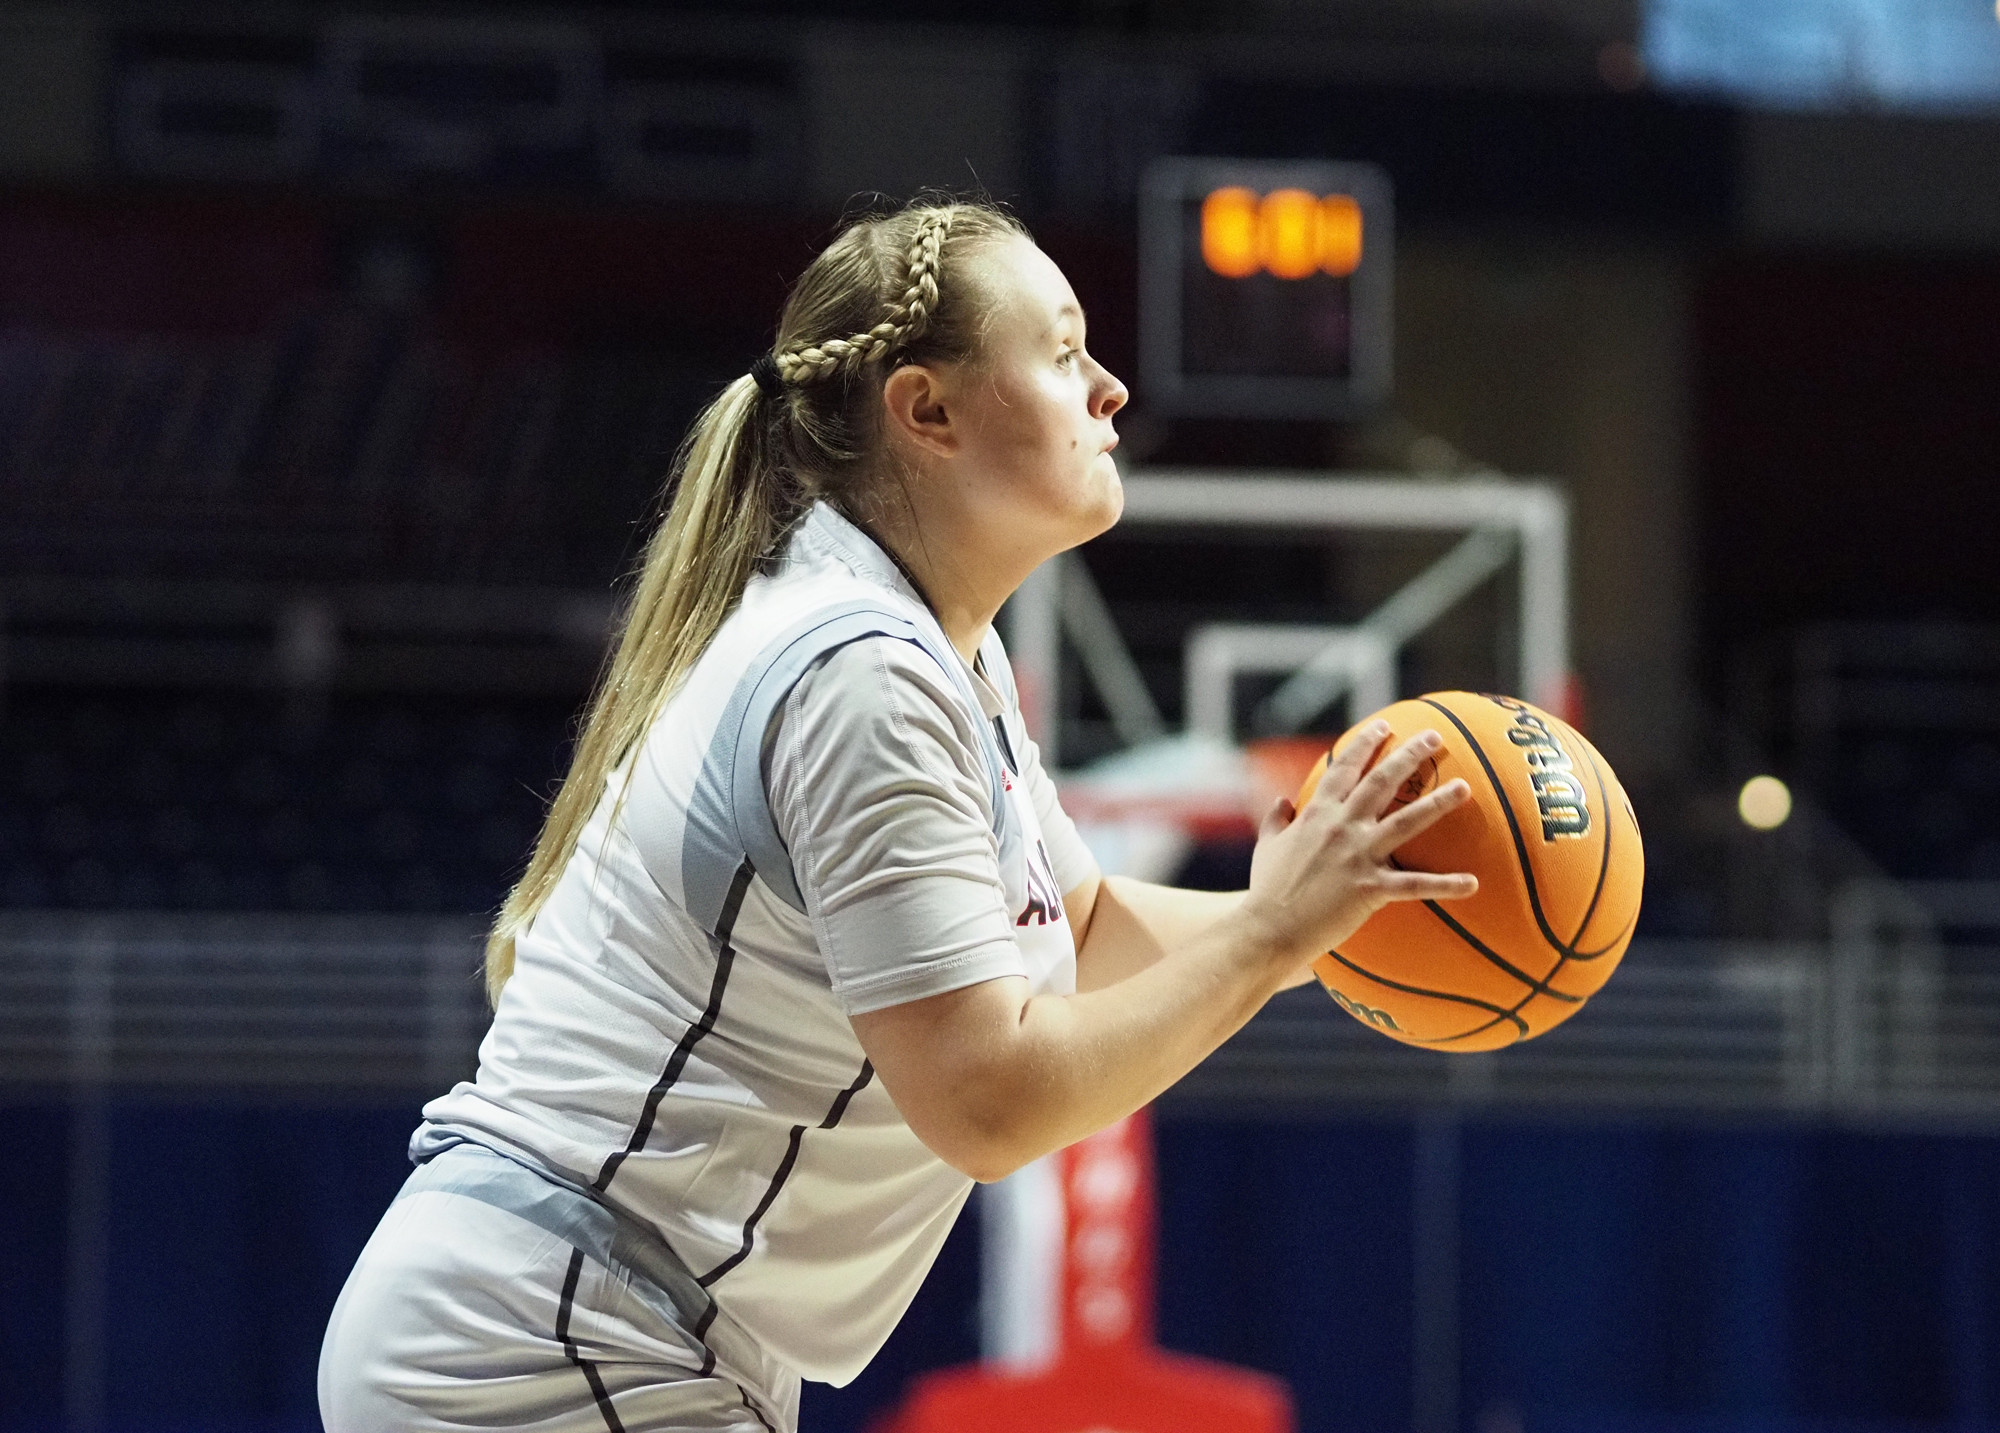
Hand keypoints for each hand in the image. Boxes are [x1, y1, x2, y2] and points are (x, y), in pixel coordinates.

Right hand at [1241, 722, 1478, 964]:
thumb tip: (1283, 801)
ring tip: (1465, 787)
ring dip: (1438, 802)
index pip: (1344, 769)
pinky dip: (1445, 884)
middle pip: (1381, 782)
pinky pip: (1415, 885)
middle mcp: (1342, 827)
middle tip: (1435, 737)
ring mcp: (1359, 856)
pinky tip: (1473, 883)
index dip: (1364, 744)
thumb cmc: (1267, 889)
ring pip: (1406, 821)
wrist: (1269, 927)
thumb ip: (1275, 820)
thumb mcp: (1267, 846)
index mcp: (1317, 814)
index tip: (1383, 726)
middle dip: (1410, 755)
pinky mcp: (1371, 888)